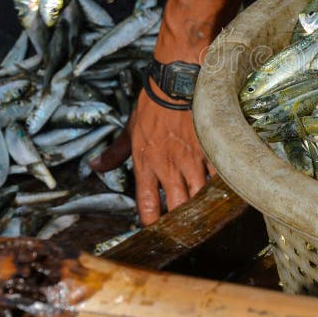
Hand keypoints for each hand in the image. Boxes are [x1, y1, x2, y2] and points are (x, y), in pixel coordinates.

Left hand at [90, 87, 215, 225]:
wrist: (175, 85)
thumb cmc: (152, 106)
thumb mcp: (130, 130)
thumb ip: (114, 153)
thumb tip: (95, 166)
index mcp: (146, 165)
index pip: (148, 205)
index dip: (152, 224)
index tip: (155, 230)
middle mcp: (169, 167)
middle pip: (177, 207)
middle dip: (181, 223)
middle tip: (184, 231)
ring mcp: (192, 161)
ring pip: (199, 197)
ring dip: (201, 209)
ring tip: (204, 220)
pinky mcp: (210, 151)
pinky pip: (218, 178)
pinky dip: (220, 189)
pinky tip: (222, 197)